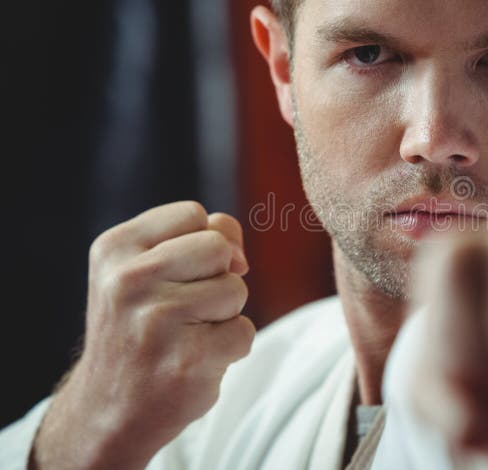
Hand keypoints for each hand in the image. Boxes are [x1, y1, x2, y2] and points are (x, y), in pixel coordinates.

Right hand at [32, 201, 255, 469]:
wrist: (109, 408)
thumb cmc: (141, 327)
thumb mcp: (147, 269)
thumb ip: (197, 238)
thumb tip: (239, 255)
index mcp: (114, 248)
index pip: (194, 214)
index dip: (201, 244)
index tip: (176, 276)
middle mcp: (128, 280)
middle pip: (219, 247)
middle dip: (216, 277)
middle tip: (183, 310)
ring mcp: (157, 321)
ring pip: (236, 289)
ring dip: (224, 314)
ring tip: (186, 335)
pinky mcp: (187, 360)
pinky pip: (244, 332)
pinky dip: (230, 349)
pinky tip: (194, 361)